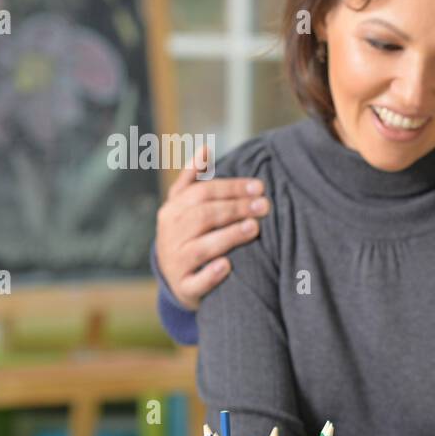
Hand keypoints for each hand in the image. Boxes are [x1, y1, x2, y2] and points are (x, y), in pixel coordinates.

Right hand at [154, 145, 269, 310]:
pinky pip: (195, 282)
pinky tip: (227, 266)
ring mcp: (176, 262)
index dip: (231, 188)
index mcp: (172, 212)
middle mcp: (170, 235)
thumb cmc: (187, 235)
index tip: (259, 186)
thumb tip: (204, 147)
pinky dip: (211, 274)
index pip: (202, 194)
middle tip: (264, 206)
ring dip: (228, 236)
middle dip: (236, 209)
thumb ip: (193, 179)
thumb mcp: (183, 207)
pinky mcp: (184, 288)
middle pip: (204, 217)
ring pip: (201, 248)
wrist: (175, 279)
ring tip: (254, 228)